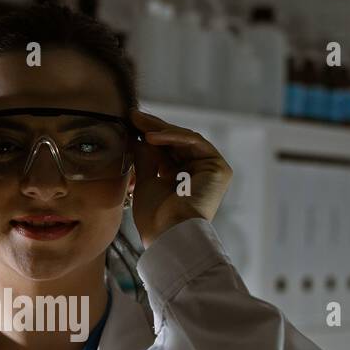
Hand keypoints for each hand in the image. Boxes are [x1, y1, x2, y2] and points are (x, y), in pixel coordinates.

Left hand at [128, 110, 232, 247]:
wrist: (169, 233)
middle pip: (176, 143)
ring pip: (185, 139)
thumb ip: (145, 157)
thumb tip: (137, 135)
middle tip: (133, 115)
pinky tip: (152, 136)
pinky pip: (195, 143)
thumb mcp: (146, 180)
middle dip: (154, 127)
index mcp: (182, 179)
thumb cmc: (155, 216)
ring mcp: (210, 170)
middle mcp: (198, 173)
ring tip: (139, 123)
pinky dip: (174, 137)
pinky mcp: (219, 168)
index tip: (129, 123)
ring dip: (161, 129)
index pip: (167, 150)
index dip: (149, 135)